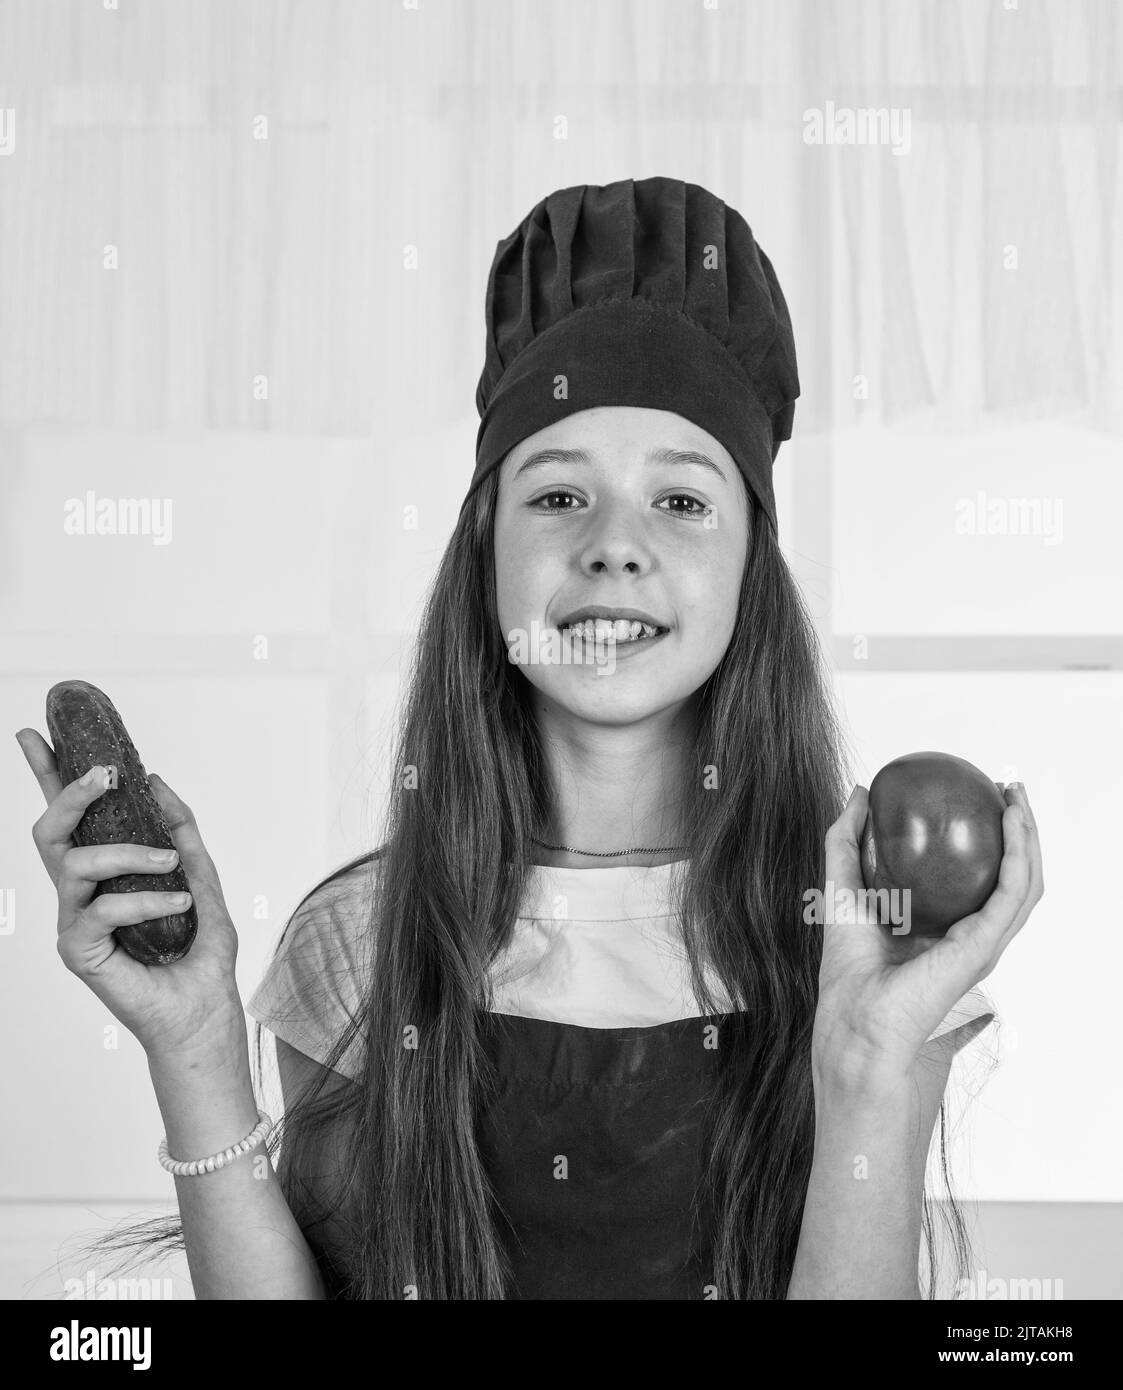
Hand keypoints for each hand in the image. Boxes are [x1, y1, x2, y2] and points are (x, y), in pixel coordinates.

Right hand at [17, 727, 246, 1064]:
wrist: (204, 1007)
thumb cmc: (197, 950)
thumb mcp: (198, 875)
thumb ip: (179, 831)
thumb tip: (156, 781)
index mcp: (102, 871)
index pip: (68, 817)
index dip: (47, 775)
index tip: (34, 733)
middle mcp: (80, 893)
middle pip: (51, 831)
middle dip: (69, 792)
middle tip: (106, 774)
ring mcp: (74, 921)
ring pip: (76, 863)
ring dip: (129, 852)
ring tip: (171, 864)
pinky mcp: (79, 951)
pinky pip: (102, 908)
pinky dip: (145, 901)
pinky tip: (177, 907)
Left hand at [812, 781, 1042, 1091]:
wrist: (857, 1024)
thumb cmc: (848, 971)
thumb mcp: (842, 887)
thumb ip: (846, 840)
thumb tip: (858, 791)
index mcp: (942, 928)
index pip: (977, 879)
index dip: (986, 837)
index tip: (981, 795)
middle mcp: (969, 936)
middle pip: (1010, 878)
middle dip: (1018, 831)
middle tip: (1008, 788)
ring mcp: (982, 943)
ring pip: (1024, 883)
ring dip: (1029, 837)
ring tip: (1016, 798)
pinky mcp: (984, 946)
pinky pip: (1014, 894)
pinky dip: (1020, 856)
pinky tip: (1014, 825)